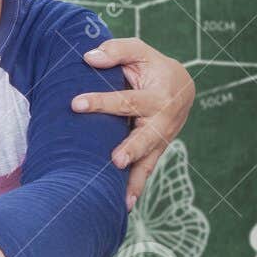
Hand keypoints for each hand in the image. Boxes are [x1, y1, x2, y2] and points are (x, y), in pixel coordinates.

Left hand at [73, 36, 195, 209]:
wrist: (181, 87)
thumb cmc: (152, 68)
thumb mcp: (139, 52)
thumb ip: (117, 51)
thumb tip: (89, 57)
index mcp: (157, 95)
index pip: (126, 99)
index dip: (101, 102)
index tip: (75, 104)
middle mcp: (162, 121)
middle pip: (145, 137)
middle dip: (131, 149)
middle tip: (115, 159)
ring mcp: (160, 139)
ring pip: (148, 160)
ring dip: (135, 179)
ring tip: (121, 199)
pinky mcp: (156, 151)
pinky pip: (146, 170)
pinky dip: (137, 188)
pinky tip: (124, 206)